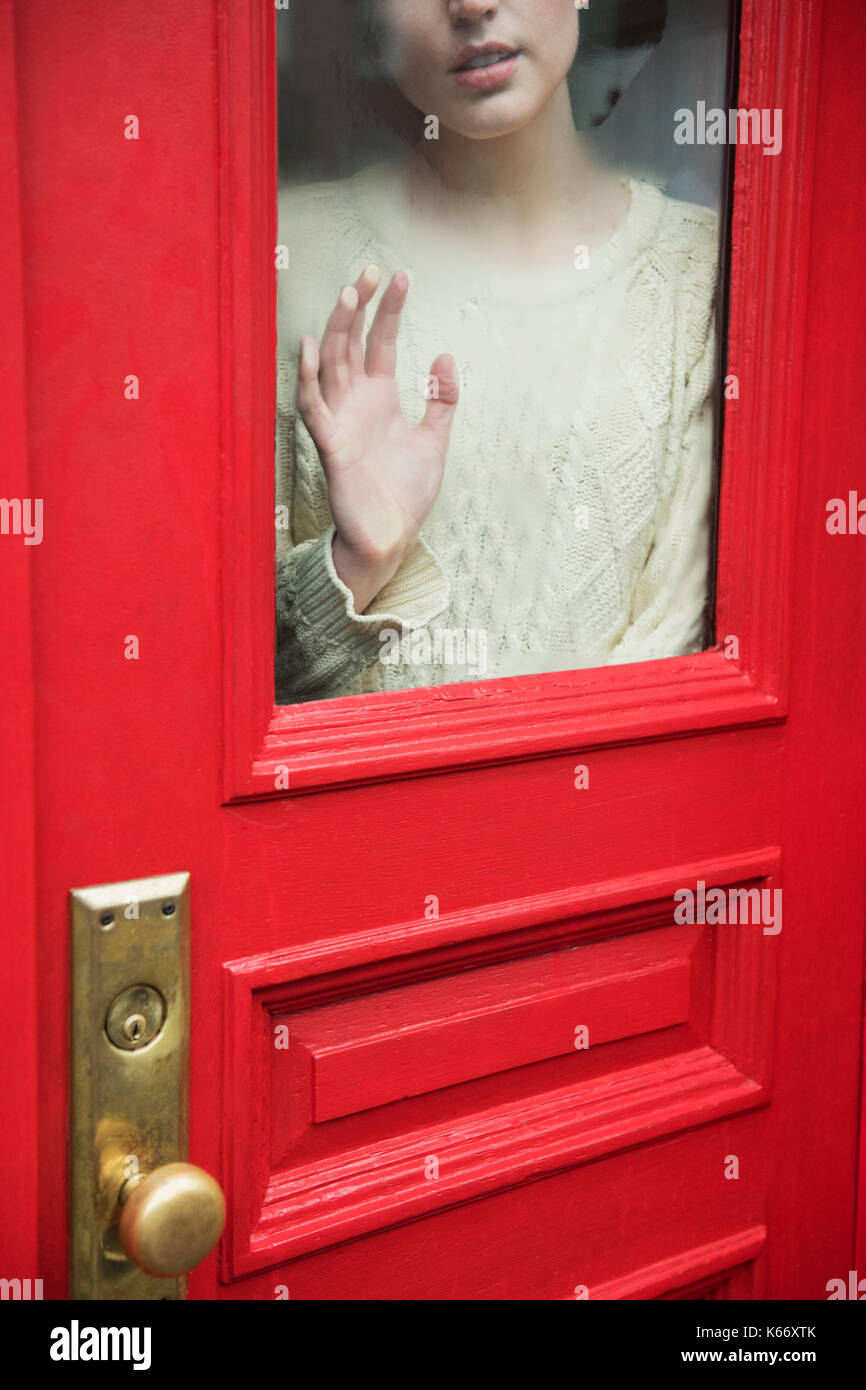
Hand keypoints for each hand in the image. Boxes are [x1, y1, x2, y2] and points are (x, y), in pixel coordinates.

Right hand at [296, 266, 458, 611]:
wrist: (392, 538)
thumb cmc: (405, 493)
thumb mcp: (434, 440)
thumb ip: (442, 400)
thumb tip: (445, 354)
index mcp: (379, 398)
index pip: (380, 343)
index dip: (389, 311)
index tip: (400, 278)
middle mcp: (356, 403)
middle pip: (352, 343)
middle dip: (360, 307)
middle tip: (370, 271)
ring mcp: (340, 421)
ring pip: (332, 364)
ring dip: (338, 329)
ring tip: (349, 294)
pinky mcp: (330, 445)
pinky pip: (313, 406)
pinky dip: (309, 377)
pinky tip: (312, 346)